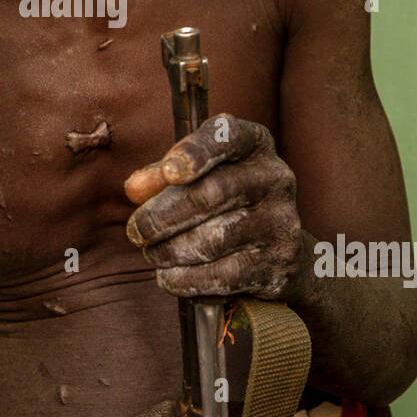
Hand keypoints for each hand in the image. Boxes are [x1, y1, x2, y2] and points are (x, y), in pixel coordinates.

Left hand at [123, 114, 305, 300]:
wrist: (282, 252)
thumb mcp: (197, 177)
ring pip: (214, 239)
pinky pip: (224, 276)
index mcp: (254, 145)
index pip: (228, 136)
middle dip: (163, 215)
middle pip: (213, 193)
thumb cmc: (226, 203)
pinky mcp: (279, 265)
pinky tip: (170, 278)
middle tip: (136, 231)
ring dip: (171, 251)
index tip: (169, 171)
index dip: (196, 151)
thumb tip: (134, 189)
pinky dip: (187, 280)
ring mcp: (281, 222)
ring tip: (153, 254)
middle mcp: (274, 178)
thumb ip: (162, 176)